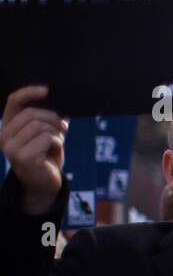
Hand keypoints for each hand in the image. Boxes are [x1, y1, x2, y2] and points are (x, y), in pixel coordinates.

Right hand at [0, 85, 65, 213]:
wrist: (45, 185)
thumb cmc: (45, 158)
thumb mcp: (43, 135)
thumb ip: (43, 121)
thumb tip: (55, 105)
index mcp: (7, 127)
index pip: (13, 102)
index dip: (28, 92)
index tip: (46, 90)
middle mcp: (3, 136)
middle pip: (32, 114)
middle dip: (53, 118)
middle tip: (64, 127)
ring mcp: (11, 147)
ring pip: (40, 126)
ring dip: (56, 133)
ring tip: (56, 143)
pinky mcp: (23, 157)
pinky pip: (48, 138)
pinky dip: (58, 143)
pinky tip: (55, 152)